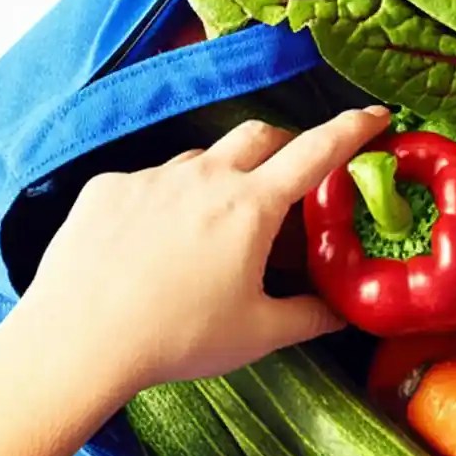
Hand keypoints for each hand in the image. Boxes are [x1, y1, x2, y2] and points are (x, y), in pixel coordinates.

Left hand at [21, 107, 390, 391]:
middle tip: (293, 174)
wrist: (78, 340)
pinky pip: (149, 182)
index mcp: (251, 206)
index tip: (377, 114)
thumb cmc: (178, 338)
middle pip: (260, 135)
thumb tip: (344, 312)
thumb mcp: (258, 335)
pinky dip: (166, 202)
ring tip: (214, 226)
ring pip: (202, 160)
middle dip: (286, 144)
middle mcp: (205, 176)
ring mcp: (152, 177)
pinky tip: (152, 246)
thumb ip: (310, 317)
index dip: (352, 129)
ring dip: (222, 176)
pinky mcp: (108, 188)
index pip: (316, 151)